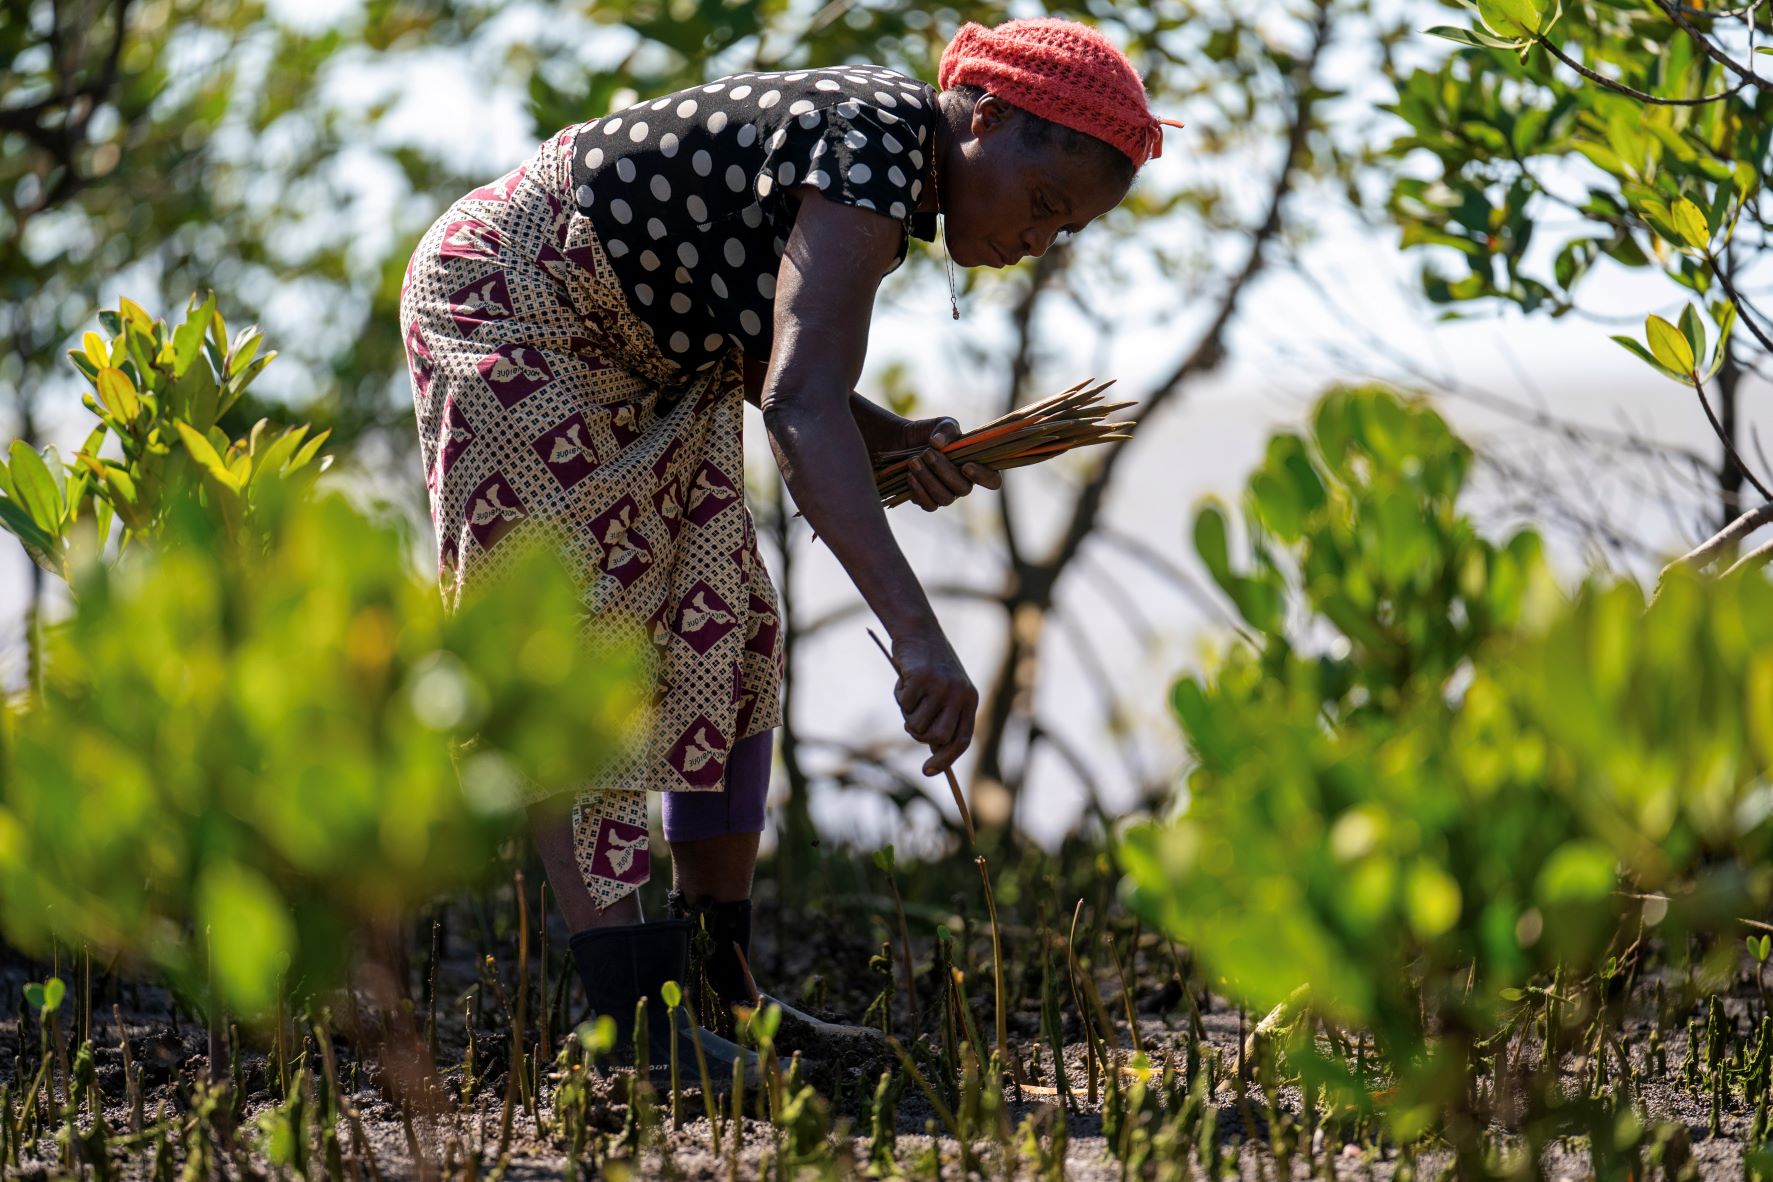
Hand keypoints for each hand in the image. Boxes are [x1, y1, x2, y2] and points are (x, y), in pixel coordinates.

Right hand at [891, 629, 977, 775]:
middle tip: (911, 720)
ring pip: (917, 725)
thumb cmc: (929, 665)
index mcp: (970, 699)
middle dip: (919, 734)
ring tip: (909, 693)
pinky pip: (905, 705)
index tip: (927, 771)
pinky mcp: (922, 678)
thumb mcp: (943, 691)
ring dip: (907, 714)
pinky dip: (899, 695)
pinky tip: (905, 678)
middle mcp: (960, 694)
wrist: (919, 630)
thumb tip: (934, 751)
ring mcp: (942, 686)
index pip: (962, 740)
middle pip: (937, 738)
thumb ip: (942, 717)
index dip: (946, 759)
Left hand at [898, 417, 1002, 511]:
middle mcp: (964, 483)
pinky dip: (918, 491)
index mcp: (977, 465)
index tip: (966, 466)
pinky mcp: (929, 501)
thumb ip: (946, 430)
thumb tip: (938, 443)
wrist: (905, 442)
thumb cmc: (932, 433)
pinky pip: (929, 505)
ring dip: (928, 480)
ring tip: (913, 461)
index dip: (983, 477)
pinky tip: (910, 475)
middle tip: (927, 453)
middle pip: (964, 489)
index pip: (992, 480)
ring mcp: (947, 494)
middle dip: (944, 471)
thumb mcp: (942, 424)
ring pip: (945, 498)